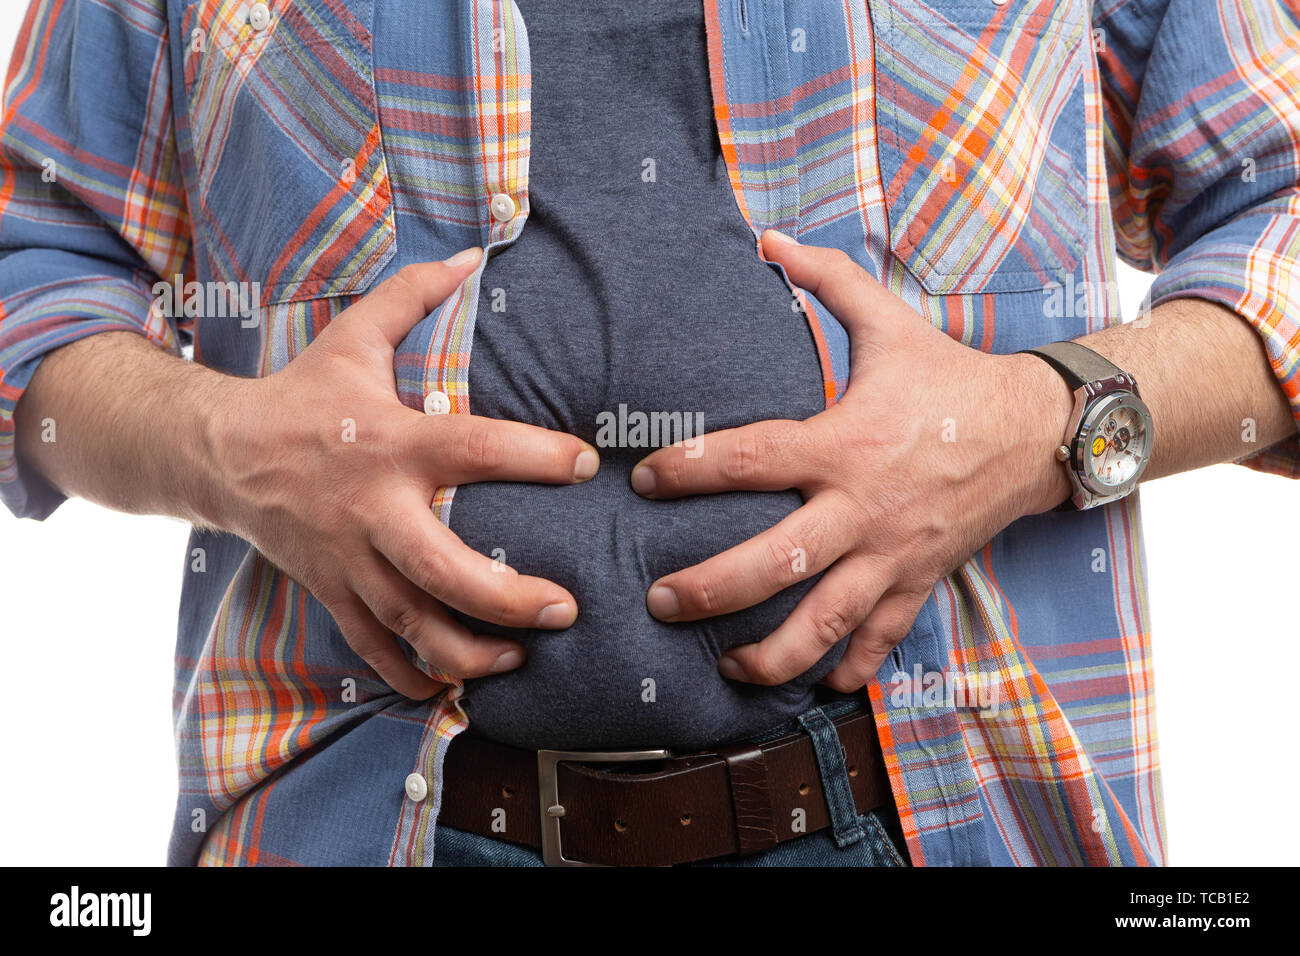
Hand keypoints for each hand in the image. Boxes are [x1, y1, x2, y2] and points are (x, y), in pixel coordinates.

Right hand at [212, 250, 600, 697]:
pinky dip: (408, 675)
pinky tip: (451, 691)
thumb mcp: (354, 336)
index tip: (586, 464)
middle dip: (508, 596)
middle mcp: (372, 508)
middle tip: (566, 606)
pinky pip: (370, 646)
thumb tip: (474, 251)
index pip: (474, 448)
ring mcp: (347, 558)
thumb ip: (414, 294)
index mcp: (390, 441)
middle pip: (443, 567)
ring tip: (519, 658)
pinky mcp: (329, 590)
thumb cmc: (301, 394)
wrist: (218, 452)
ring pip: (409, 622)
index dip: (535, 456)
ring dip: (467, 650)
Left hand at [632, 231, 1072, 690]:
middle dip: (711, 587)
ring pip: (826, 620)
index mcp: (844, 441)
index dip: (691, 469)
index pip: (751, 458)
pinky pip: (883, 637)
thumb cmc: (949, 377)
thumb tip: (767, 238)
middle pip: (776, 560)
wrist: (1035, 428)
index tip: (642, 478)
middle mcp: (863, 506)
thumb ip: (826, 281)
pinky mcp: (920, 580)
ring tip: (726, 666)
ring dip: (772, 651)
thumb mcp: (889, 321)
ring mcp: (893, 552)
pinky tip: (817, 683)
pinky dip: (851, 665)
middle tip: (660, 601)